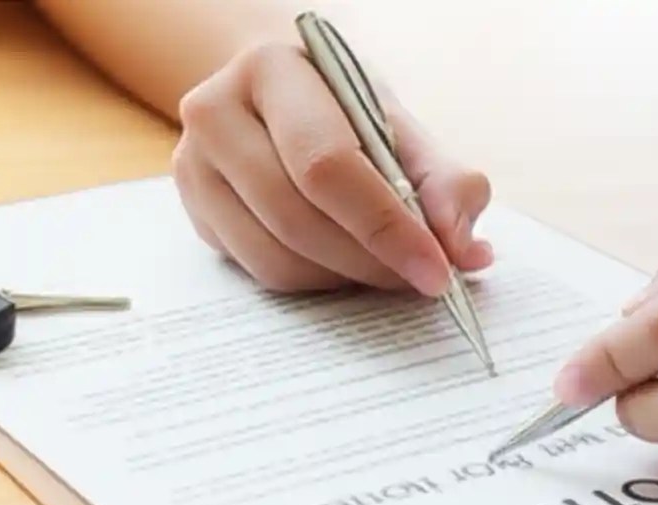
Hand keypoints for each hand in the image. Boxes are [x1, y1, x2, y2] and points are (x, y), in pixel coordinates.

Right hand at [171, 41, 492, 294]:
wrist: (276, 102)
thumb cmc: (342, 111)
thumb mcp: (398, 125)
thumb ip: (444, 181)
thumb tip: (465, 251)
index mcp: (270, 70)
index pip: (326, 164)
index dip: (386, 226)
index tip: (438, 271)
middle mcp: (215, 112)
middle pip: (296, 217)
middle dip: (371, 261)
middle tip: (422, 279)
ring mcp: (192, 167)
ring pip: (277, 258)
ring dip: (345, 278)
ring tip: (386, 267)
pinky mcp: (194, 215)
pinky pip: (262, 274)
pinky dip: (316, 281)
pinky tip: (344, 262)